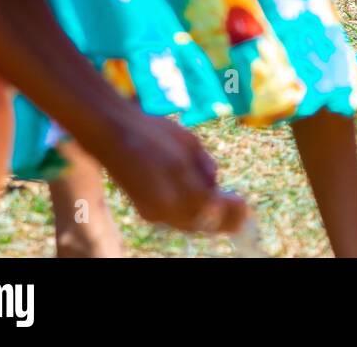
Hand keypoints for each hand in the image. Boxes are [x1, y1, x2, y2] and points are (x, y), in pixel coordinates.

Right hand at [98, 111, 247, 233]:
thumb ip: (205, 166)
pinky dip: (191, 214)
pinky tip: (200, 203)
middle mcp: (165, 206)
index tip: (244, 203)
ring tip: (224, 205)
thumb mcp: (188, 142)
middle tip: (240, 209)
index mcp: (179, 186)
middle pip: (204, 222)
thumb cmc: (153, 131)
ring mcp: (153, 212)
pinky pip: (176, 219)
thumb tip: (216, 185)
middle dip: (224, 219)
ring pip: (190, 224)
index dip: (233, 209)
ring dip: (209, 218)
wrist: (111, 134)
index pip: (214, 208)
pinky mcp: (146, 211)